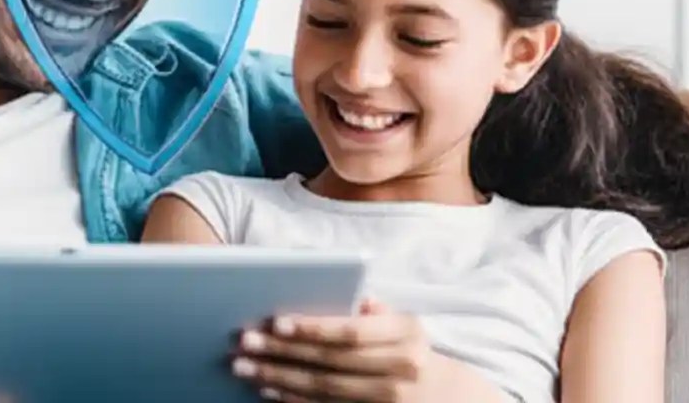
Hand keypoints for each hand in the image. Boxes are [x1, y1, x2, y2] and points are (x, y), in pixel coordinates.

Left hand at [230, 299, 477, 401]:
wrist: (444, 396)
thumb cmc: (409, 348)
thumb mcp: (403, 323)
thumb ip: (374, 309)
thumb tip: (349, 296)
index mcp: (405, 335)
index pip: (350, 332)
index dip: (312, 328)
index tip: (275, 322)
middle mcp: (400, 369)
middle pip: (330, 362)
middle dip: (283, 353)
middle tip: (245, 343)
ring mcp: (387, 401)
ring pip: (323, 390)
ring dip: (279, 379)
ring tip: (245, 367)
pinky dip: (293, 401)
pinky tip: (267, 391)